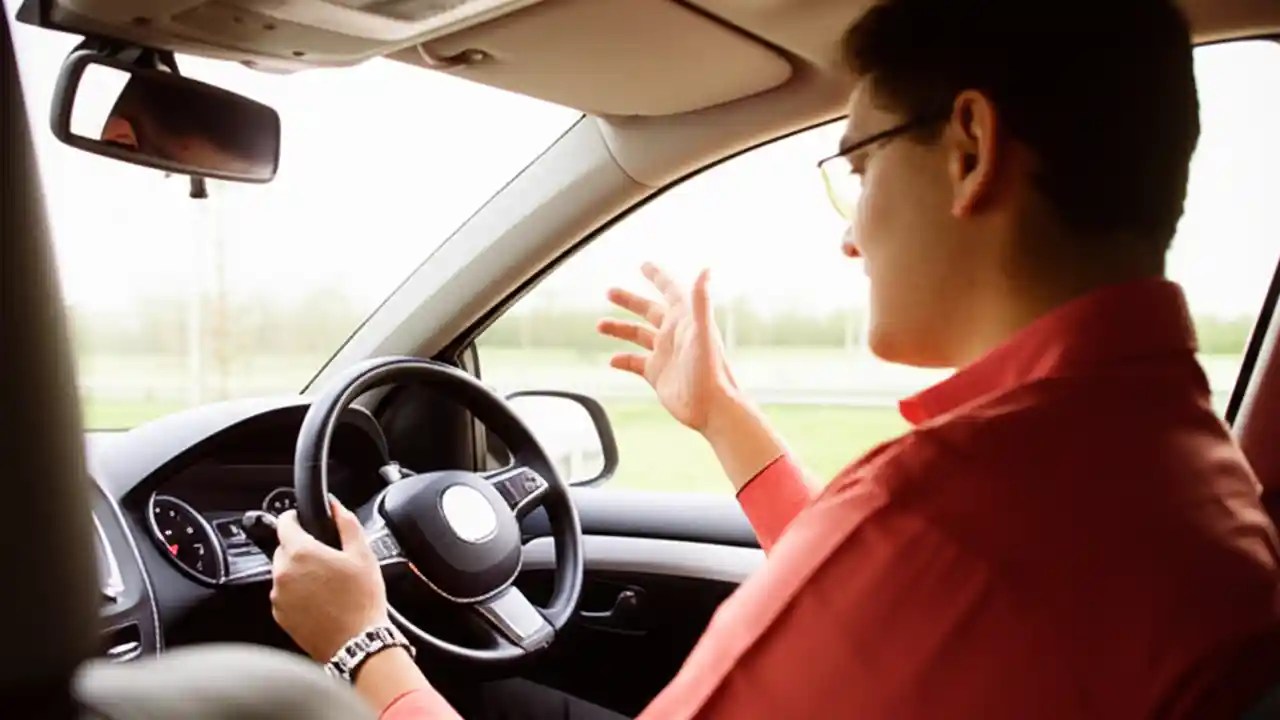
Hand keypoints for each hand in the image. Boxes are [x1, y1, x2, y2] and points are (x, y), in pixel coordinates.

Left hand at [270, 500, 388, 661]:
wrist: (357, 643)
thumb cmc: (362, 601)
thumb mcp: (363, 554)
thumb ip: (346, 523)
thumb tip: (335, 505)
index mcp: (301, 553)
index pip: (284, 523)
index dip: (294, 517)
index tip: (302, 519)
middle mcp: (283, 574)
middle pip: (284, 549)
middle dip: (301, 549)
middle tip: (327, 559)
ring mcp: (279, 597)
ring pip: (284, 573)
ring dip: (299, 573)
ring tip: (327, 584)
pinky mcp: (280, 616)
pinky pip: (285, 595)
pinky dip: (297, 594)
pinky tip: (321, 601)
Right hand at [598, 262, 737, 432]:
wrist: (710, 407)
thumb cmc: (710, 369)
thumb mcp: (702, 331)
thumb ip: (701, 300)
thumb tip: (706, 269)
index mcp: (685, 320)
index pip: (670, 290)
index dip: (658, 277)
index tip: (644, 265)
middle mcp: (674, 334)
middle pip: (648, 310)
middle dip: (629, 300)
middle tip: (609, 292)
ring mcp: (665, 354)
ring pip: (637, 335)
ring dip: (619, 329)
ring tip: (599, 325)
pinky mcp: (657, 374)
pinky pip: (635, 363)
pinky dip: (623, 360)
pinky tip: (612, 360)